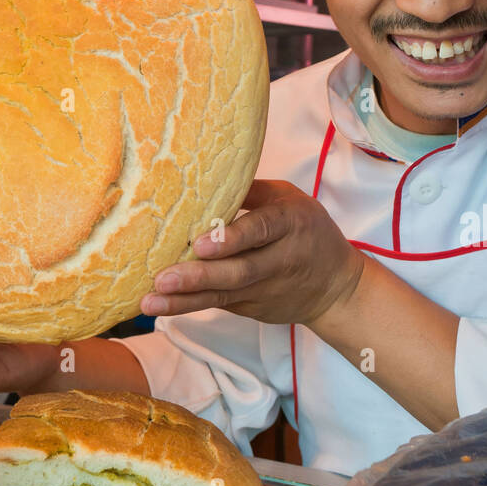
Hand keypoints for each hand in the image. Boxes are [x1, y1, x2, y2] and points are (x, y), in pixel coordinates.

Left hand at [140, 180, 363, 326]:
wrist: (336, 285)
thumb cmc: (306, 229)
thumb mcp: (289, 199)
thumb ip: (252, 191)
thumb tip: (204, 178)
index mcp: (290, 224)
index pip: (260, 230)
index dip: (231, 239)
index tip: (199, 244)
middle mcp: (278, 260)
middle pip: (238, 271)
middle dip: (198, 276)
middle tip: (163, 277)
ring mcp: (265, 289)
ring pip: (223, 295)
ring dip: (184, 300)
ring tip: (150, 301)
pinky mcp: (252, 307)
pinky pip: (220, 304)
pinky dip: (189, 305)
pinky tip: (160, 305)